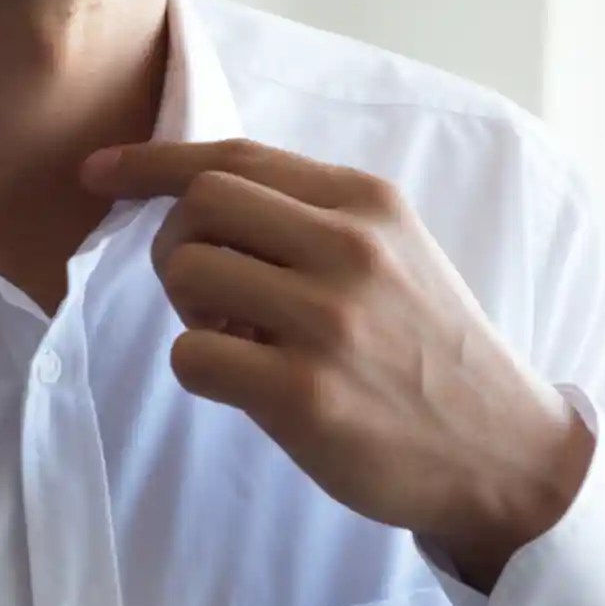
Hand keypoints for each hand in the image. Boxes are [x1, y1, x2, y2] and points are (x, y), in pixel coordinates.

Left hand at [81, 139, 595, 590]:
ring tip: (235, 338)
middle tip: (202, 291)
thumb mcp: (395, 254)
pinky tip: (245, 384)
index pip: (236, 156)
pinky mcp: (305, 394)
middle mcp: (349, 247)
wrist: (502, 449)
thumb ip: (312, 220)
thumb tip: (198, 206)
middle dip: (173, 242)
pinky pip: (191, 356)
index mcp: (368, 203)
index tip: (102, 172)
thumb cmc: (431, 351)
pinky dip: (198, 368)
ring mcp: (328, 320)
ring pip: (188, 272)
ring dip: (187, 309)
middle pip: (200, 202)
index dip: (154, 161)